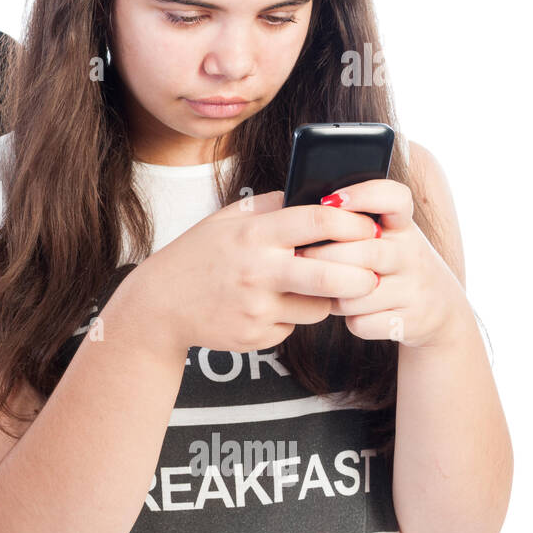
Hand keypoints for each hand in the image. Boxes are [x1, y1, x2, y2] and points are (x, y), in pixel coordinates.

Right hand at [137, 189, 380, 353]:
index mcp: (254, 235)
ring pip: (319, 308)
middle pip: (332, 275)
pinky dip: (289, 318)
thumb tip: (320, 196)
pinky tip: (264, 307)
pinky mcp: (255, 336)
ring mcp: (256, 308)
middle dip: (363, 277)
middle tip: (372, 274)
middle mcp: (257, 271)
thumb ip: (273, 208)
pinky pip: (292, 328)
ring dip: (323, 299)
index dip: (353, 223)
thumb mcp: (228, 220)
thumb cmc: (197, 256)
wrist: (159, 305)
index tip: (369, 228)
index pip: (318, 221)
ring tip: (307, 287)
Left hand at [295, 181, 466, 347]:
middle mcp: (412, 254)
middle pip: (366, 251)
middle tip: (299, 257)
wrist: (441, 311)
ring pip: (359, 291)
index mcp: (402, 227)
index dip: (364, 195)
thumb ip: (351, 226)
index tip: (331, 201)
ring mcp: (415, 288)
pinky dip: (349, 320)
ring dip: (334, 294)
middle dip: (325, 256)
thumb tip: (296, 217)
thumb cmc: (392, 267)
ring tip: (326, 290)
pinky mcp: (411, 321)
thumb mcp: (385, 239)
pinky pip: (363, 322)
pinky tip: (352, 313)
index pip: (394, 198)